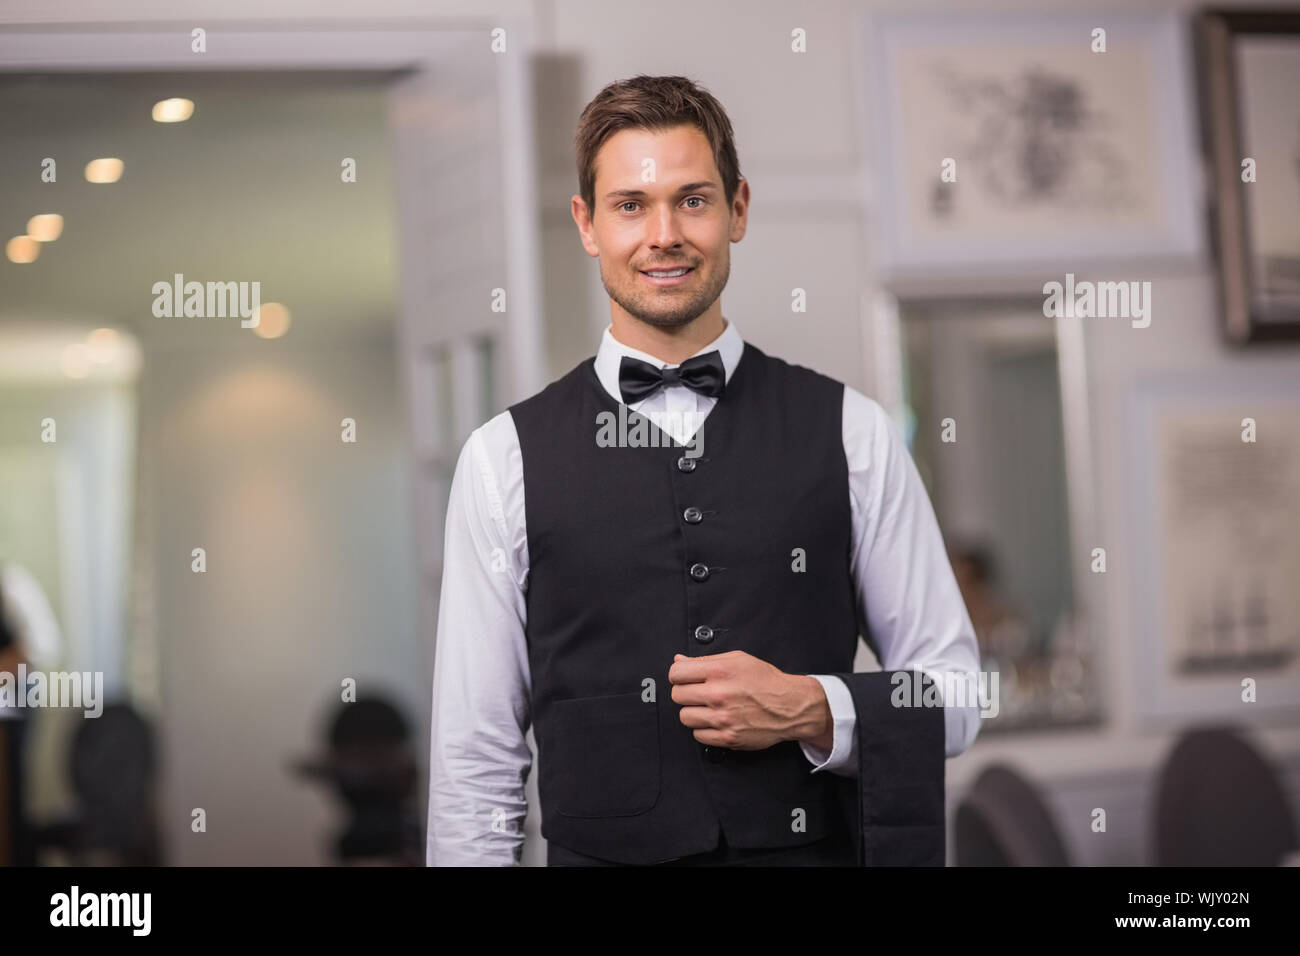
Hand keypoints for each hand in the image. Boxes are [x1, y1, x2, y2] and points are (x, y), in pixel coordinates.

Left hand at [668, 650, 831, 751]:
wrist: (790, 706)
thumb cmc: (765, 681)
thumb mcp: (738, 660)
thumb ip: (705, 660)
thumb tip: (678, 661)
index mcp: (720, 671)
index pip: (676, 674)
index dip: (678, 675)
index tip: (685, 678)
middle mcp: (719, 695)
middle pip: (677, 696)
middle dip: (685, 693)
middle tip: (699, 693)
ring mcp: (723, 718)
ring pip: (685, 717)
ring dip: (694, 712)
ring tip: (709, 707)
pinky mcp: (728, 737)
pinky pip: (698, 735)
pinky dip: (704, 729)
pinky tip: (716, 720)